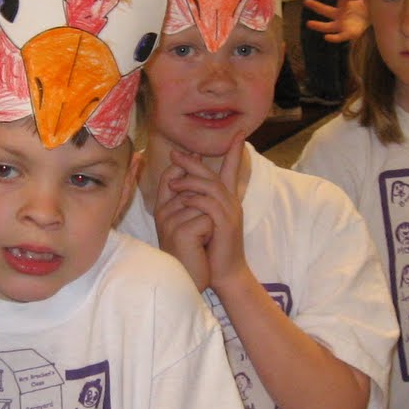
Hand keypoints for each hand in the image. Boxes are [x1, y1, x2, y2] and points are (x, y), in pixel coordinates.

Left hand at [165, 140, 247, 293]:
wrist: (225, 274)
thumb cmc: (210, 249)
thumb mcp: (201, 222)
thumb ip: (194, 204)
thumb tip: (178, 187)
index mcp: (227, 201)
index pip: (231, 170)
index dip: (234, 152)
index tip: (237, 134)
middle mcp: (231, 203)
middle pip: (214, 174)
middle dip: (194, 162)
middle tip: (175, 153)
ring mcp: (230, 212)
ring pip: (210, 186)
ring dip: (189, 181)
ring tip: (172, 182)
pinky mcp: (226, 224)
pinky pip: (208, 204)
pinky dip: (194, 199)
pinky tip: (181, 199)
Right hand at [304, 0, 366, 43]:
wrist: (376, 22)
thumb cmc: (366, 9)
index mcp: (343, 6)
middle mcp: (339, 16)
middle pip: (325, 11)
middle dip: (315, 6)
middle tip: (306, 1)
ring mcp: (342, 26)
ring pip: (327, 26)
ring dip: (318, 25)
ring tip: (309, 23)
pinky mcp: (348, 34)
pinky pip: (339, 37)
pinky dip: (333, 38)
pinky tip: (326, 37)